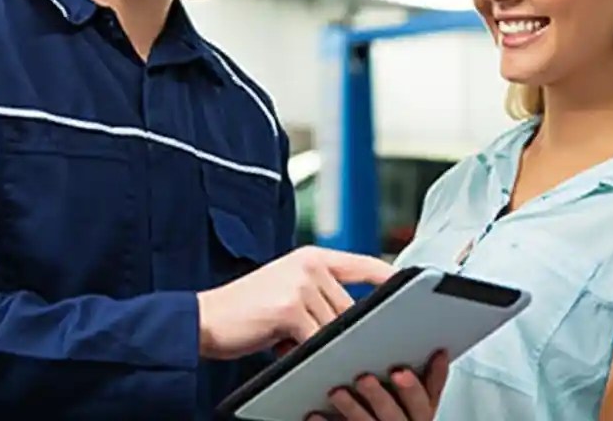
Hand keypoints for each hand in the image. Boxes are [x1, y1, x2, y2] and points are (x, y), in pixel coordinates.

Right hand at [196, 246, 394, 359]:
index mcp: (311, 258)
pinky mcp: (290, 308)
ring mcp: (301, 284)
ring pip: (336, 326)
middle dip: (347, 332)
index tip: (410, 290)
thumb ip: (318, 297)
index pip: (363, 265)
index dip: (388, 278)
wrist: (202, 319)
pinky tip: (293, 354)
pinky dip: (311, 353)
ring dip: (325, 345)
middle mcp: (309, 265)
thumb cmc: (245, 312)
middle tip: (340, 349)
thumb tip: (350, 323)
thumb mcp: (286, 293)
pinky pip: (317, 339)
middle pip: (351, 307)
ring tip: (302, 350)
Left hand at [308, 350, 449, 420]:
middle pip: (394, 415)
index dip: (413, 389)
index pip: (423, 401)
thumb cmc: (400, 412)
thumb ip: (428, 378)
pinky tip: (315, 414)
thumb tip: (438, 352)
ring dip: (352, 409)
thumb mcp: (418, 397)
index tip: (400, 373)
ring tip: (337, 392)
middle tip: (364, 379)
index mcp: (420, 414)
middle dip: (379, 397)